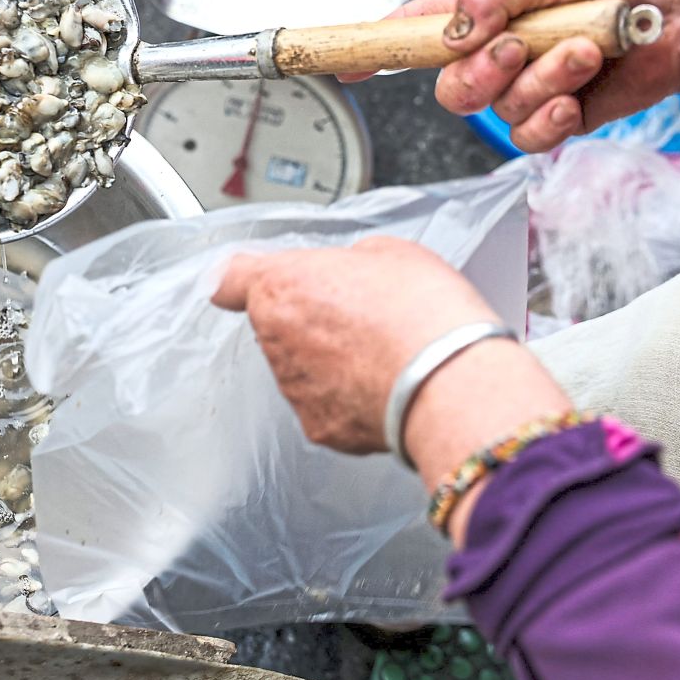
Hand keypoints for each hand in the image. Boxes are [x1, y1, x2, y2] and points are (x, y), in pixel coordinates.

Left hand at [214, 236, 572, 542]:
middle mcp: (276, 340)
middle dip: (310, 318)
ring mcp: (294, 388)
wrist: (450, 380)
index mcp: (281, 287)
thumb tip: (351, 271)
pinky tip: (386, 383)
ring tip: (382, 350)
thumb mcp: (390, 252)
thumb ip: (349, 260)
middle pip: (276, 324)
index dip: (242, 278)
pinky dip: (349, 396)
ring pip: (301, 366)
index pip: (228, 280)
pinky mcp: (319, 427)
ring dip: (330, 359)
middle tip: (359, 313)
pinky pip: (326, 404)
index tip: (249, 278)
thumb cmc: (423, 312)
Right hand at [341, 0, 679, 151]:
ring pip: (491, 110)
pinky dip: (553, 114)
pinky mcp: (553, 118)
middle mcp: (496, 51)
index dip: (377, 47)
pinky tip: (579, 91)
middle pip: (445, 85)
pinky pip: (526, 134)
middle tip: (518, 46)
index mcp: (483, 8)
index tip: (345, 62)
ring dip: (540, 80)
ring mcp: (523, 87)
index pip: (413, 30)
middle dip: (479, 71)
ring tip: (581, 50)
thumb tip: (452, 29)